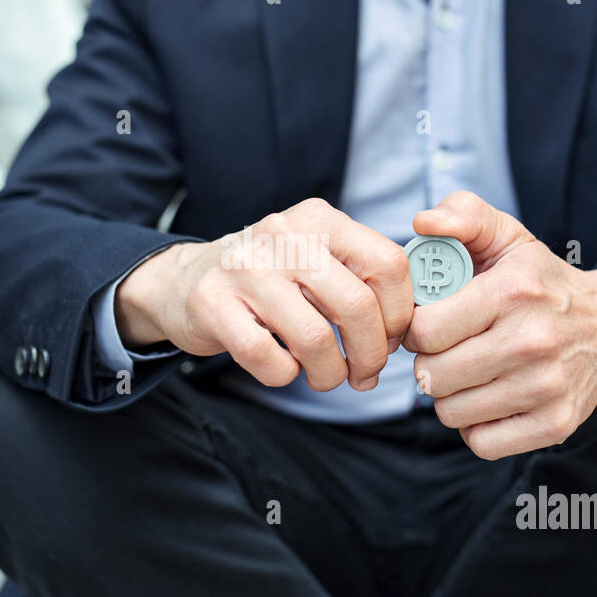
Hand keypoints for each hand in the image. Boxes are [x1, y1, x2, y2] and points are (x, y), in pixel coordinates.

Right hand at [115, 198, 413, 391]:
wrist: (184, 280)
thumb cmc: (269, 279)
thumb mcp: (315, 256)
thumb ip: (361, 276)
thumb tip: (411, 327)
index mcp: (319, 219)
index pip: (388, 264)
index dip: (401, 314)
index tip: (393, 339)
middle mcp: (283, 235)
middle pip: (357, 306)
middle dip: (371, 355)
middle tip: (364, 374)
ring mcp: (244, 268)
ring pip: (314, 338)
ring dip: (329, 374)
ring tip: (325, 377)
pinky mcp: (212, 304)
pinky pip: (267, 358)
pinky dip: (284, 375)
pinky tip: (283, 368)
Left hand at [404, 191, 596, 460]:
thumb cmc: (543, 281)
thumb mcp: (508, 237)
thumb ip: (463, 215)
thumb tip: (423, 221)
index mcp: (513, 292)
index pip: (426, 331)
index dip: (416, 329)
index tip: (431, 324)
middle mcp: (532, 341)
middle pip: (434, 376)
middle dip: (429, 363)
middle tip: (447, 351)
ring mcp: (547, 387)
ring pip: (451, 413)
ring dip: (451, 396)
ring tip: (470, 372)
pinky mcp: (556, 424)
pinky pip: (482, 443)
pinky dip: (476, 426)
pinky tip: (489, 398)